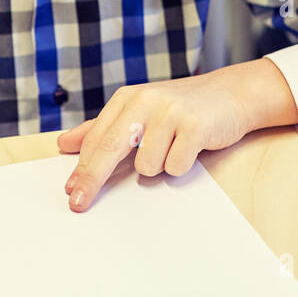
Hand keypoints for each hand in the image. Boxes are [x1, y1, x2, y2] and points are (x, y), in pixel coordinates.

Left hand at [56, 73, 256, 212]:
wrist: (233, 93)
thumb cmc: (182, 107)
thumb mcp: (140, 111)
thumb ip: (103, 128)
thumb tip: (65, 144)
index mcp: (128, 98)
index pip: (98, 138)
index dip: (82, 167)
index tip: (70, 191)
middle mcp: (146, 100)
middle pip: (111, 148)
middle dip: (93, 179)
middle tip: (78, 203)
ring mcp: (170, 112)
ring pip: (147, 166)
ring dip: (160, 166)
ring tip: (174, 146)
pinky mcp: (195, 126)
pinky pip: (175, 167)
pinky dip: (181, 165)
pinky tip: (191, 147)